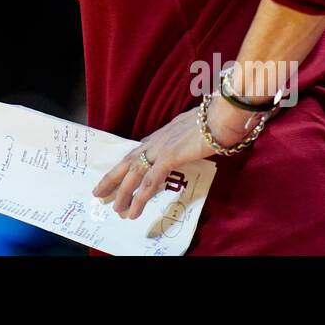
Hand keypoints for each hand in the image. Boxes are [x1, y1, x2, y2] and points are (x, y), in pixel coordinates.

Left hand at [90, 98, 248, 222]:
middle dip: (112, 178)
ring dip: (123, 193)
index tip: (114, 176)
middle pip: (128, 161)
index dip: (124, 165)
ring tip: (115, 209)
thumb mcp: (197, 129)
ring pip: (134, 173)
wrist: (225, 114)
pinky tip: (133, 210)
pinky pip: (149, 181)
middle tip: (98, 193)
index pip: (138, 151)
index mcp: (163, 133)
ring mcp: (161, 147)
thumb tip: (189, 146)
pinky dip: (139, 197)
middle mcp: (157, 139)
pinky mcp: (169, 157)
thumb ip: (187, 139)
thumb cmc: (218, 119)